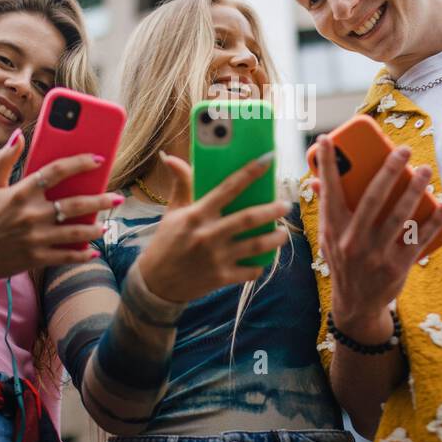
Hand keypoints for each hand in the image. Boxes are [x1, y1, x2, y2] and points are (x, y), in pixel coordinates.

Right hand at [0, 129, 122, 280]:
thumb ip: (5, 159)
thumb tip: (18, 134)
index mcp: (20, 193)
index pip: (55, 172)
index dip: (79, 163)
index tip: (99, 159)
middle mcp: (30, 215)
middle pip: (73, 204)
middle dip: (100, 200)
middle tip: (118, 197)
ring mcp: (35, 238)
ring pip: (74, 232)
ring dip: (95, 228)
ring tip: (105, 224)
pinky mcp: (36, 258)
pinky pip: (65, 256)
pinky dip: (81, 254)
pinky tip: (93, 250)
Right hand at [134, 151, 290, 303]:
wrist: (155, 283)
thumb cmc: (166, 242)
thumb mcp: (172, 212)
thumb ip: (180, 184)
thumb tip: (172, 158)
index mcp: (196, 214)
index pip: (227, 188)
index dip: (249, 173)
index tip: (267, 160)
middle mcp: (208, 235)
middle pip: (248, 219)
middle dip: (272, 210)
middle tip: (286, 204)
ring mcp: (216, 258)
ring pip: (255, 246)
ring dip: (274, 239)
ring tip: (282, 233)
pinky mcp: (221, 278)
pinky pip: (249, 271)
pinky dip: (259, 265)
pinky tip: (265, 258)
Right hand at [310, 136, 441, 339]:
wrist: (355, 305)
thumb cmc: (343, 262)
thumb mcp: (328, 238)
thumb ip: (326, 209)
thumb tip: (319, 179)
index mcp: (333, 229)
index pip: (329, 191)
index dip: (327, 164)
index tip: (328, 139)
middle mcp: (352, 241)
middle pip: (372, 198)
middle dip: (389, 170)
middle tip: (403, 150)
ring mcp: (375, 255)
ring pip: (399, 216)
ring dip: (415, 190)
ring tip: (425, 171)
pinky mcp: (396, 268)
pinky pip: (419, 239)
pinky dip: (434, 221)